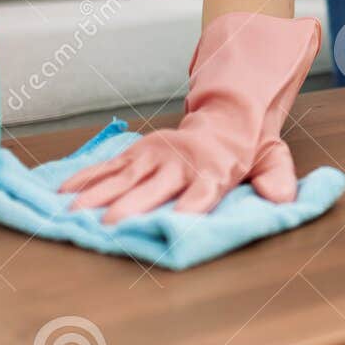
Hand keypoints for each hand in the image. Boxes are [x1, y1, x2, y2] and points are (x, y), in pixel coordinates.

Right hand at [59, 12, 321, 224]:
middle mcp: (180, 165)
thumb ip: (277, 178)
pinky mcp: (139, 152)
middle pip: (153, 189)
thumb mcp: (272, 159)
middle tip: (107, 227)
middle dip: (130, 207)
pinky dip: (85, 179)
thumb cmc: (247, 151)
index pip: (200, 195)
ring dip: (97, 195)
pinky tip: (63, 193)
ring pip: (123, 177)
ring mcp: (156, 157)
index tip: (176, 227)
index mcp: (213, 173)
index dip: (189, 211)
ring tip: (72, 213)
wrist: (227, 117)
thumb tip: (282, 197)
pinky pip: (108, 166)